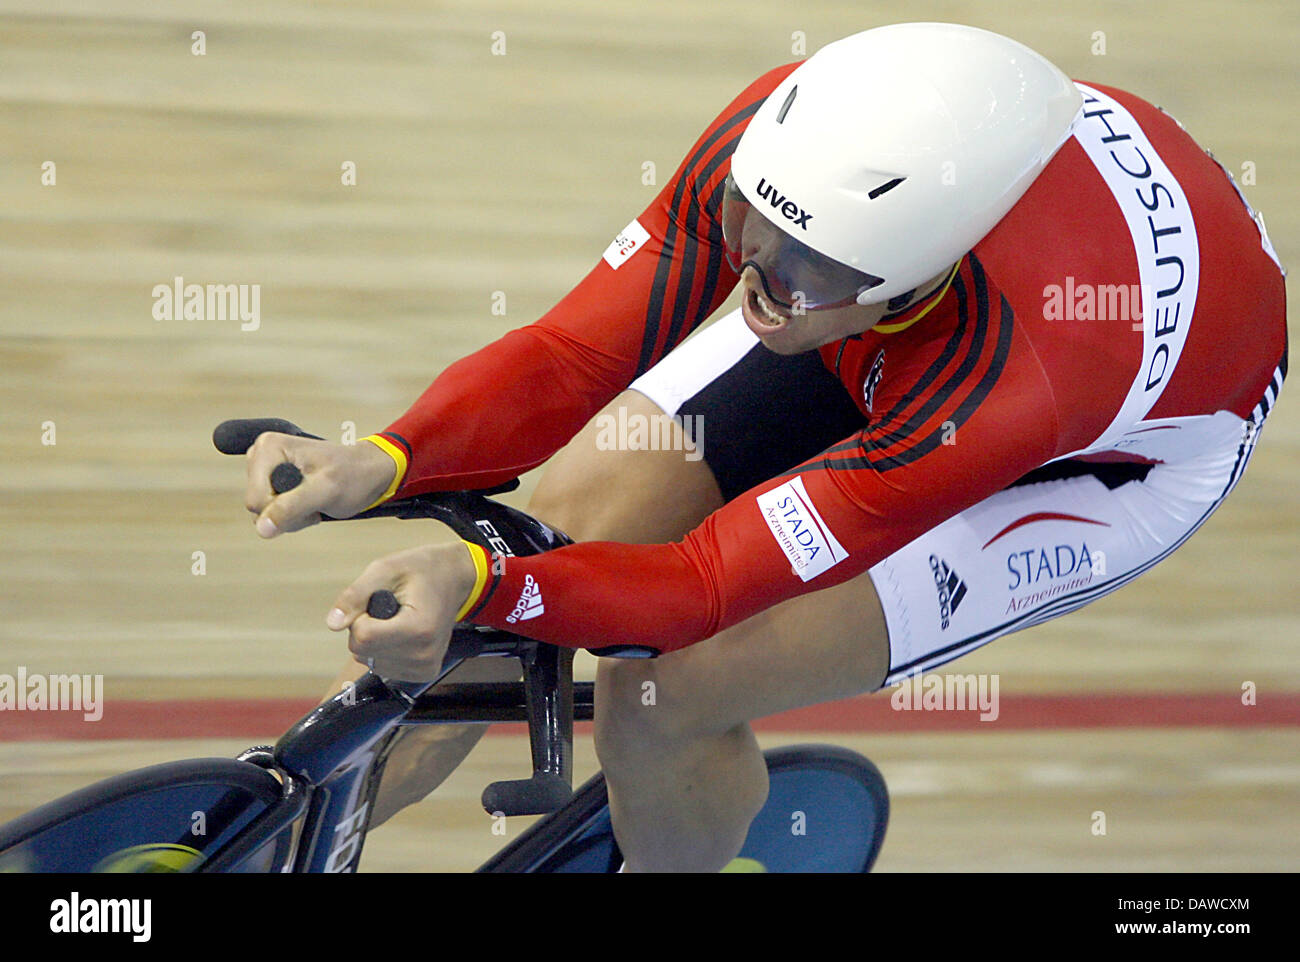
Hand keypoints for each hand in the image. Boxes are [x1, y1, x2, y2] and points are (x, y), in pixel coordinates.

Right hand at [244, 433, 396, 537]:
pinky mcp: (273, 482)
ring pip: (263, 512)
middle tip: (317, 500)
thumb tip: (262, 529)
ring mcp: (265, 468)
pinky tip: (312, 503)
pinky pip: (271, 512)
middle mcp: (261, 454)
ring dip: (293, 515)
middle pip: (256, 506)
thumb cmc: (354, 476)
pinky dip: (294, 515)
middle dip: (288, 512)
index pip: (255, 499)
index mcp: (268, 447)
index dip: (284, 509)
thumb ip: (291, 508)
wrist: (371, 474)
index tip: (314, 496)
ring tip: (317, 500)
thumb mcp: (325, 491)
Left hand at [325, 543, 477, 681]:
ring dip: (374, 640)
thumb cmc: (422, 570)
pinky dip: (384, 650)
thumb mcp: (386, 569)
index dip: (360, 616)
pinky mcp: (424, 674)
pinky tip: (402, 633)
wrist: (456, 579)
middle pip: (363, 652)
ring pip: (370, 661)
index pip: (362, 637)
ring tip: (397, 619)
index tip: (379, 599)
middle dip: (365, 628)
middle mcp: (424, 655)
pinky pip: (383, 667)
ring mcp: (425, 668)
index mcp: (419, 629)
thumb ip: (356, 595)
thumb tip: (332, 623)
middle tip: (389, 608)